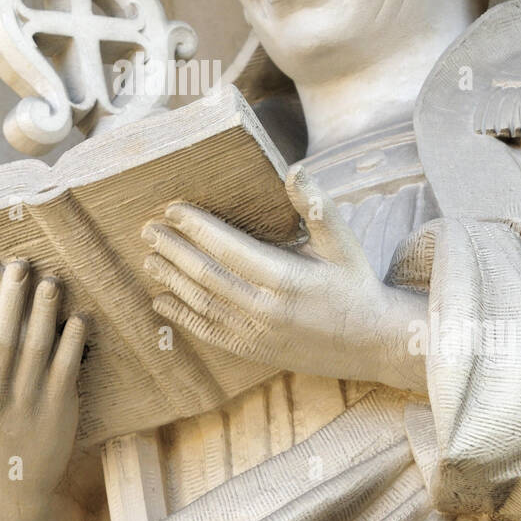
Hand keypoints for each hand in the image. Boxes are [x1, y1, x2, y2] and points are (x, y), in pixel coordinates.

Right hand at [0, 261, 87, 520]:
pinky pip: (67, 367)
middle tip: (23, 263)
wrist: (10, 488)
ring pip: (37, 349)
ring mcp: (27, 405)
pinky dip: (73, 341)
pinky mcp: (58, 410)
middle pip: (4, 339)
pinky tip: (76, 315)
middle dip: (14, 298)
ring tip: (52, 279)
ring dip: (46, 311)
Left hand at [142, 163, 426, 393]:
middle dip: (174, 250)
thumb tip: (295, 169)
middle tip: (149, 229)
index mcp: (285, 277)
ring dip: (172, 279)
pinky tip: (161, 301)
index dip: (197, 227)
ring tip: (150, 257)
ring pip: (202, 303)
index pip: (229, 247)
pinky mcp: (252, 351)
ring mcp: (256, 334)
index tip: (174, 209)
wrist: (372, 344)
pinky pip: (209, 332)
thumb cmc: (355, 284)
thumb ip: (316, 207)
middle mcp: (265, 309)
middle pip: (206, 274)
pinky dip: (181, 316)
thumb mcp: (343, 243)